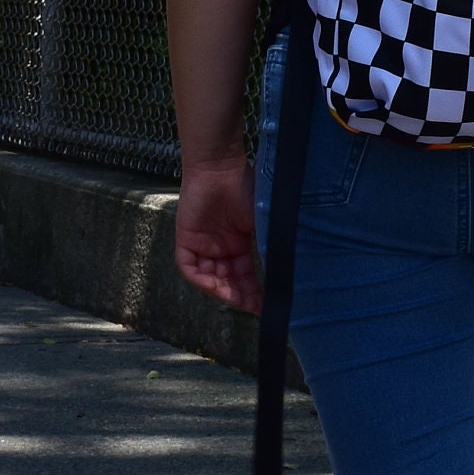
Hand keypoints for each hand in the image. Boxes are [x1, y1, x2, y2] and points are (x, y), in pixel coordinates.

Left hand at [174, 155, 261, 312]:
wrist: (220, 167)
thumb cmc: (245, 187)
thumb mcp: (262, 221)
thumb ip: (270, 244)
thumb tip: (286, 270)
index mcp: (238, 245)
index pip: (246, 277)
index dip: (256, 293)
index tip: (268, 306)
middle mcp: (220, 249)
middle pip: (229, 282)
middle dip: (241, 296)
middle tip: (255, 307)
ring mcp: (202, 245)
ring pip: (210, 278)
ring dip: (224, 291)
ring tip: (239, 299)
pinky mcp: (186, 240)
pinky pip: (189, 268)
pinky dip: (201, 279)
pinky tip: (216, 286)